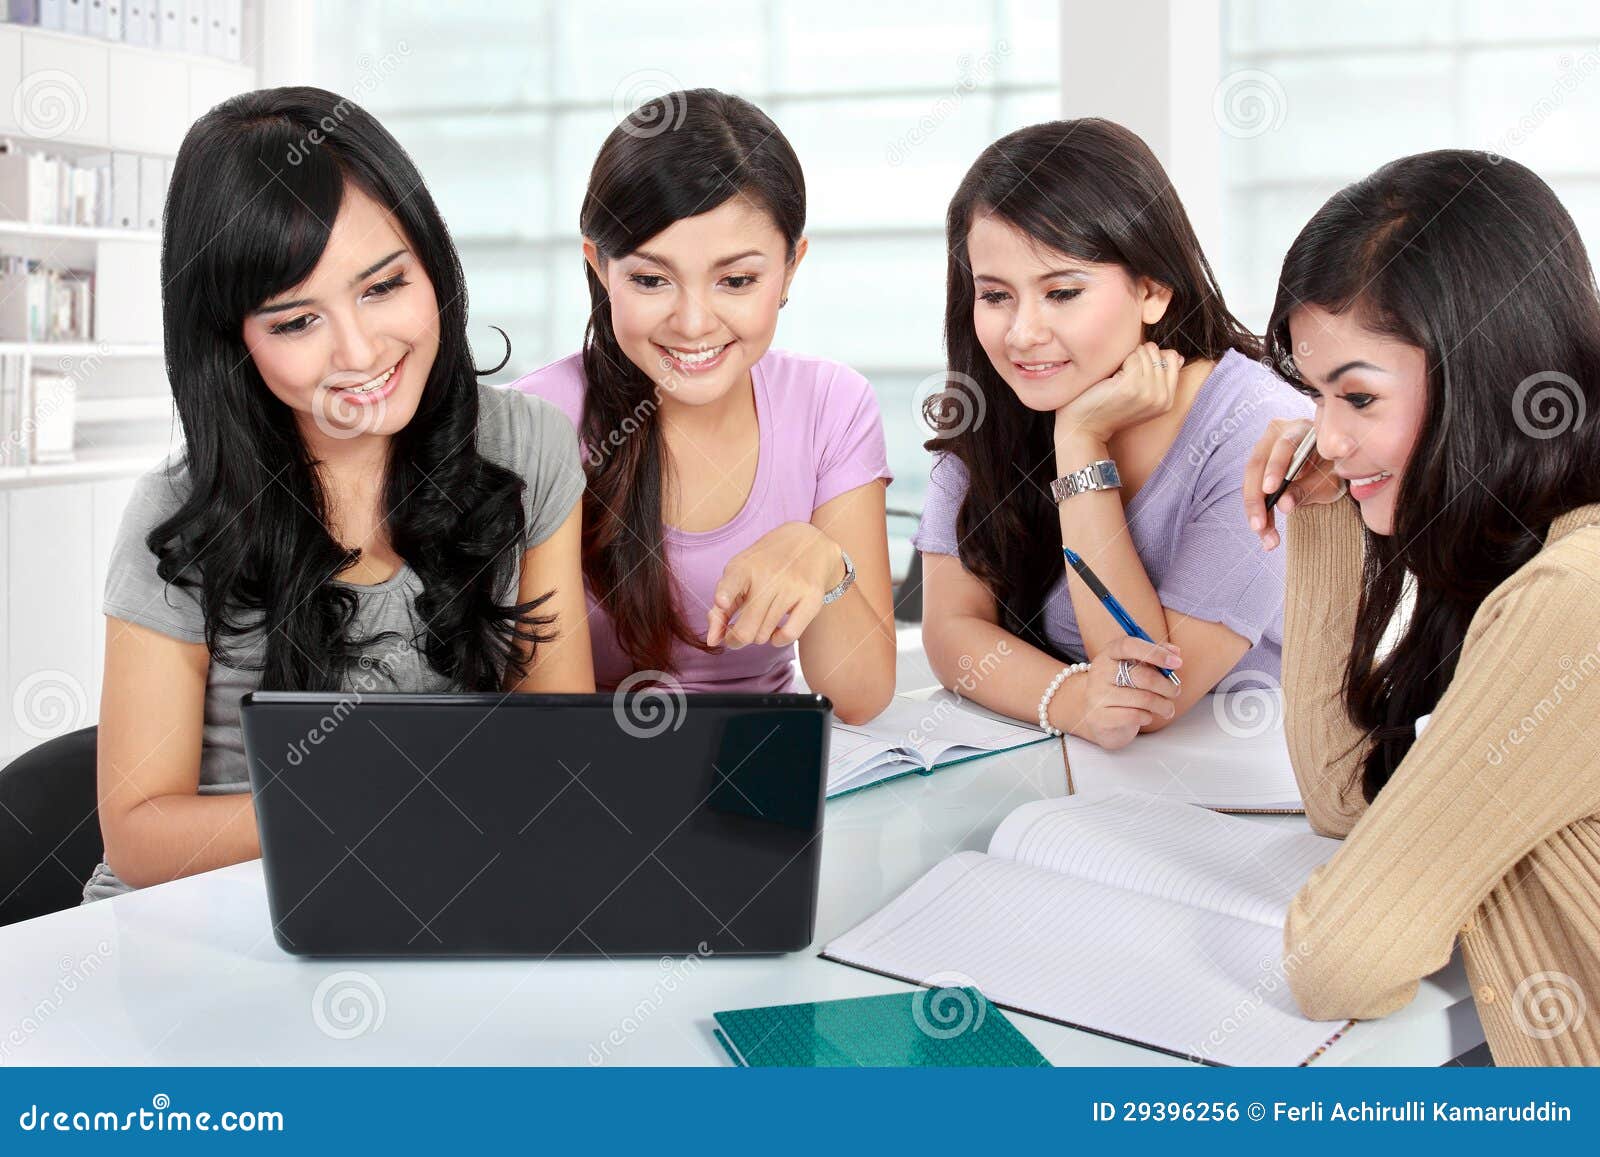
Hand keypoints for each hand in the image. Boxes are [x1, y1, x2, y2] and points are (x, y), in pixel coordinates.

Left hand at [706, 522, 845, 648]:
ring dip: (756, 637)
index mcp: (745, 567)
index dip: (725, 594)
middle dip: (734, 640)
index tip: (721, 601)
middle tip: (735, 637)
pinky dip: (777, 640)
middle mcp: (769, 576)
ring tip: (758, 624)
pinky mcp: (812, 598)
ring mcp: (792, 588)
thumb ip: (721, 608)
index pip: (733, 581)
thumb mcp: (738, 576)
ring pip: (764, 635)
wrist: (808, 544)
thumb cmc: (765, 565)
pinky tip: (775, 632)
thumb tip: (712, 640)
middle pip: (745, 629)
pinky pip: (789, 635)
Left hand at [1055, 341, 1183, 444]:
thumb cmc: (1109, 407)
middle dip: (1138, 355)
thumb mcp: (1142, 396)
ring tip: (1116, 377)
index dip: (1151, 357)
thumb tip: (1176, 355)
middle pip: (1157, 352)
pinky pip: (1131, 356)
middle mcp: (1162, 397)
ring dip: (1127, 357)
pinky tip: (1110, 379)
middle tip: (1122, 375)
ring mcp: (1148, 392)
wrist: (1085, 428)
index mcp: (1168, 400)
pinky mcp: (1131, 386)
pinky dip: (1119, 361)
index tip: (1135, 371)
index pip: (1172, 358)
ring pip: (1145, 352)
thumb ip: (1160, 378)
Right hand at [1055, 635, 1183, 750]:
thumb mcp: (1137, 668)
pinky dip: (1148, 717)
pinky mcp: (1099, 716)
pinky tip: (1147, 716)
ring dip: (1163, 705)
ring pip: (1143, 698)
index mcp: (1109, 654)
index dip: (1155, 652)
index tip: (1177, 662)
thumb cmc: (1123, 689)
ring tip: (1167, 708)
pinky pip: (1135, 715)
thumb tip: (1175, 652)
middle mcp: (1100, 671)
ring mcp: (1097, 694)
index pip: (1129, 645)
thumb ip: (1155, 656)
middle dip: (1167, 686)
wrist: (1099, 717)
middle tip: (1175, 691)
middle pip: (1142, 676)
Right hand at [1242, 417, 1344, 550]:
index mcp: (1300, 429)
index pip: (1285, 446)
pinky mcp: (1258, 468)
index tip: (1271, 490)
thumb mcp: (1328, 480)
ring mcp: (1264, 450)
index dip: (1275, 468)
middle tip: (1260, 526)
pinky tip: (1264, 532)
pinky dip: (1257, 512)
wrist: (1331, 468)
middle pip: (1257, 465)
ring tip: (1265, 537)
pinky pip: (1252, 489)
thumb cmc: (1333, 469)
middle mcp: (1276, 434)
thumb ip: (1307, 489)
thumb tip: (1283, 505)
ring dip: (1254, 511)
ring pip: (1250, 480)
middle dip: (1256, 499)